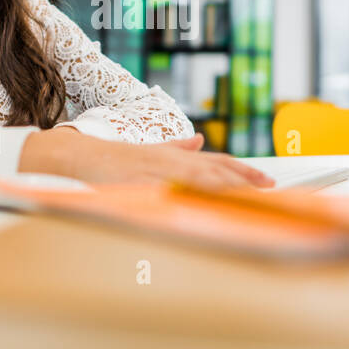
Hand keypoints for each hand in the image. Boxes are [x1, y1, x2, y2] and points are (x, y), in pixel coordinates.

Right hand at [19, 129, 274, 188]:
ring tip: (250, 199)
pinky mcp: (141, 186)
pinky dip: (190, 200)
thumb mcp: (150, 151)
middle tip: (270, 193)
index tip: (268, 182)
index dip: (245, 171)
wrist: (78, 156)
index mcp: (175, 156)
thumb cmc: (113, 160)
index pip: (218, 162)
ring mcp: (156, 174)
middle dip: (244, 182)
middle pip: (215, 172)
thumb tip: (200, 140)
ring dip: (225, 190)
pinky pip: (170, 195)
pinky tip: (206, 208)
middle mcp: (170, 162)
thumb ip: (177, 148)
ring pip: (199, 181)